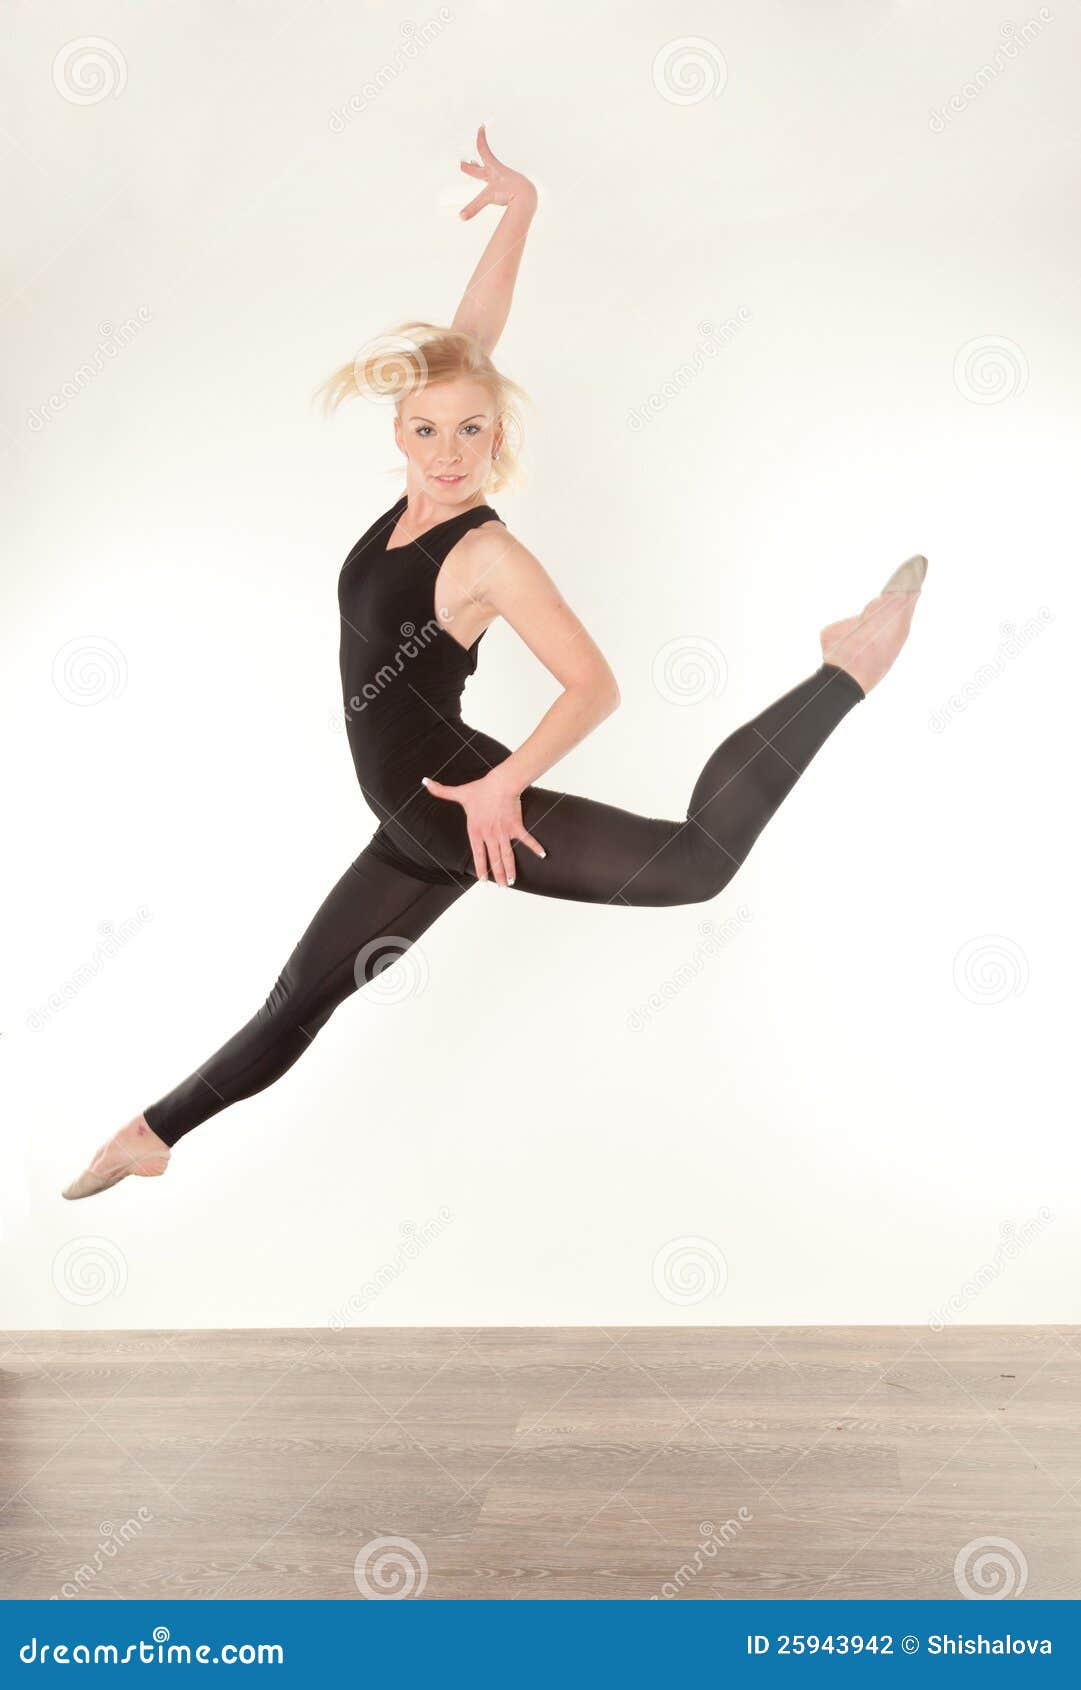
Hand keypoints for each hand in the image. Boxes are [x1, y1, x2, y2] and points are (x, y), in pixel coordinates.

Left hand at [421, 769, 545, 885]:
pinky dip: (535, 847)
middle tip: (502, 887)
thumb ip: (442, 791)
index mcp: (476, 830)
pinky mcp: (515, 826)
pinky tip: (543, 855)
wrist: (500, 783)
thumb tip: (425, 782)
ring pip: (507, 855)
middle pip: (494, 859)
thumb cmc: (481, 788)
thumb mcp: (459, 792)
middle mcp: (489, 835)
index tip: (483, 880)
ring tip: (512, 881)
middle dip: (498, 875)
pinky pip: (526, 839)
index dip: (481, 868)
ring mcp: (503, 832)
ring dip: (510, 869)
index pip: (478, 854)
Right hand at [458, 124, 537, 220]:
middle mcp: (496, 172)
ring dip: (479, 170)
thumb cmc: (510, 192)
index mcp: (492, 168)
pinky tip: (493, 185)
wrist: (527, 196)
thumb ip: (473, 207)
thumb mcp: (488, 197)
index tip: (481, 126)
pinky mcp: (507, 187)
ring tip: (473, 166)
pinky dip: (491, 182)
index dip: (481, 138)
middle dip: (470, 165)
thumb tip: (461, 217)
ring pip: (487, 174)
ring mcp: (502, 180)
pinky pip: (496, 183)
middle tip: (462, 163)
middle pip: (480, 166)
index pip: (483, 149)